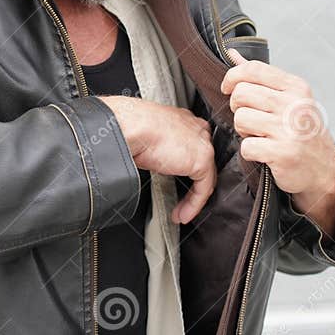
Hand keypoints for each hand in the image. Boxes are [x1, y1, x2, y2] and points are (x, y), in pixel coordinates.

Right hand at [97, 95, 215, 224]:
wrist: (130, 125)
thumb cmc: (130, 126)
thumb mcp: (146, 137)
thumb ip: (158, 148)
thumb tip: (151, 160)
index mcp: (183, 120)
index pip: (193, 146)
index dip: (186, 167)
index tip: (177, 183)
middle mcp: (196, 129)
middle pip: (202, 162)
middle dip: (193, 185)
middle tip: (180, 201)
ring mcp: (201, 143)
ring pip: (204, 177)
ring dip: (192, 199)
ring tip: (180, 212)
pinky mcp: (202, 159)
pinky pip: (203, 189)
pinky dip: (193, 205)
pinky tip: (183, 214)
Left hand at [220, 48, 334, 235]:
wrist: (323, 170)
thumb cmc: (301, 131)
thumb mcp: (288, 98)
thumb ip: (259, 76)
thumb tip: (232, 53)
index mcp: (296, 87)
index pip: (253, 69)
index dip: (232, 77)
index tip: (228, 88)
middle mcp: (295, 104)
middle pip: (241, 94)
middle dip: (238, 108)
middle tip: (251, 119)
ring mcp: (290, 129)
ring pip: (241, 119)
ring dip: (244, 131)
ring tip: (261, 135)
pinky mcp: (283, 152)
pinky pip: (246, 146)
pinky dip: (250, 152)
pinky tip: (265, 152)